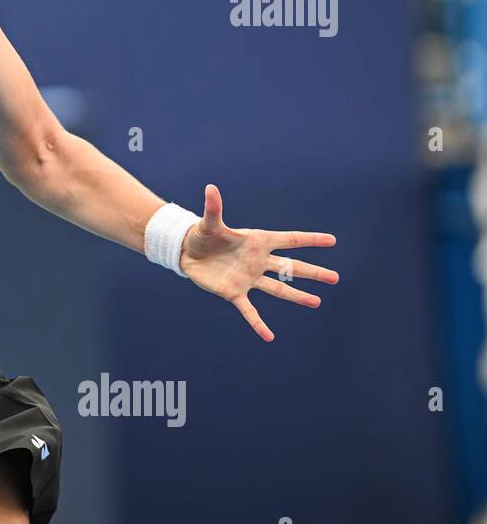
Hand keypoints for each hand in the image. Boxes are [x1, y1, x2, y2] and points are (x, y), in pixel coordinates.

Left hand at [178, 184, 338, 341]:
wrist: (188, 253)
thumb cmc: (202, 235)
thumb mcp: (208, 223)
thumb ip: (213, 208)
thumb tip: (210, 187)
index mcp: (257, 242)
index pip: (288, 240)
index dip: (309, 239)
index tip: (331, 240)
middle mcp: (257, 261)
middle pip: (290, 267)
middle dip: (312, 272)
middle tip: (335, 277)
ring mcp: (248, 278)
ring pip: (277, 289)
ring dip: (296, 296)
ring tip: (316, 302)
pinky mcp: (234, 292)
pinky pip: (249, 311)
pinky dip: (258, 324)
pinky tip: (268, 336)